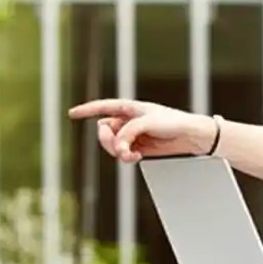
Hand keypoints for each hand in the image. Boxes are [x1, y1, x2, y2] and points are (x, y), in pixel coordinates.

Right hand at [68, 98, 216, 162]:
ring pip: (112, 144)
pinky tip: (136, 157)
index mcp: (130, 107)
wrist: (190, 136)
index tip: (71, 113)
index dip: (87, 110)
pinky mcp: (138, 147)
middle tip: (118, 146)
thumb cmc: (172, 122)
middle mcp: (128, 120)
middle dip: (107, 140)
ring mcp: (132, 135)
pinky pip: (122, 154)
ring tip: (131, 155)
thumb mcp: (148, 122)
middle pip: (104, 130)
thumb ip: (129, 132)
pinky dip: (126, 157)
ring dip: (118, 151)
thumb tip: (117, 146)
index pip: (103, 106)